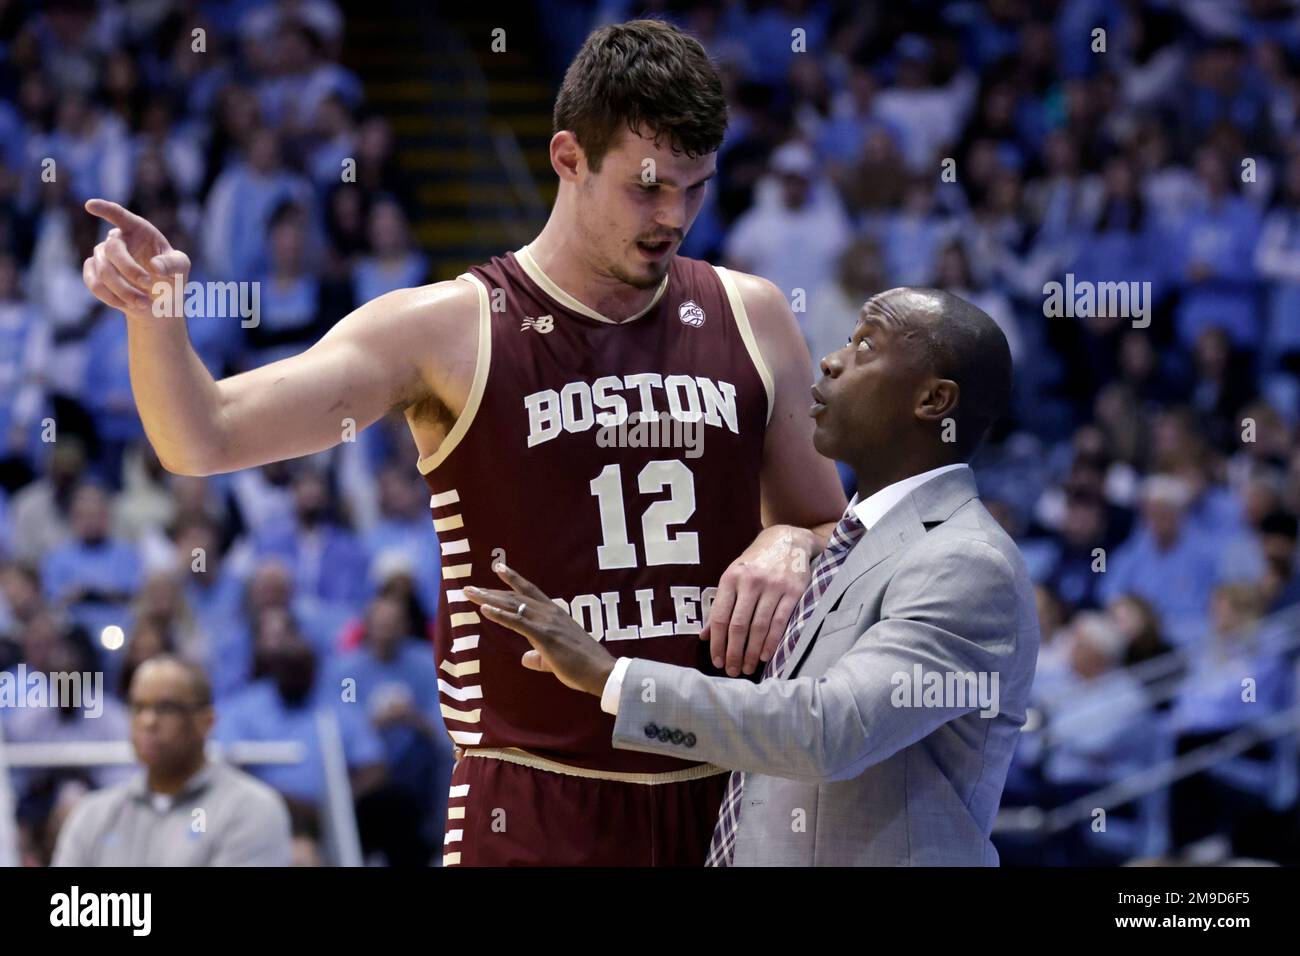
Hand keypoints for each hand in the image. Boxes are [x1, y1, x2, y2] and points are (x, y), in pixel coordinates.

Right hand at [82, 199, 190, 316]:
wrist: (158, 302)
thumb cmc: (171, 277)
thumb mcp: (181, 267)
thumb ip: (173, 263)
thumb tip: (155, 266)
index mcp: (138, 230)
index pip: (119, 215)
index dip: (105, 209)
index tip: (90, 205)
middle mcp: (117, 239)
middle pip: (112, 249)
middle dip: (129, 270)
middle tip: (149, 285)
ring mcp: (102, 256)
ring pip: (103, 270)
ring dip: (124, 290)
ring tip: (144, 303)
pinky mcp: (94, 273)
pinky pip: (94, 284)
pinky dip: (111, 297)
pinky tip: (126, 305)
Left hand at [464, 563, 614, 696]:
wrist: (601, 671)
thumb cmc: (583, 666)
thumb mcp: (556, 659)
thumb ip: (539, 657)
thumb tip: (526, 659)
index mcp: (555, 614)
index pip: (531, 592)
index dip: (514, 580)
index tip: (499, 568)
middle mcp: (550, 613)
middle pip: (515, 597)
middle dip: (491, 591)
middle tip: (470, 587)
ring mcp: (547, 623)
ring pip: (513, 606)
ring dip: (489, 599)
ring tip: (470, 593)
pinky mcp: (544, 636)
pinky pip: (518, 623)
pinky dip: (500, 615)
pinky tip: (484, 610)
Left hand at [701, 524, 811, 676]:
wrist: (788, 540)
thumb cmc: (756, 562)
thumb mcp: (734, 576)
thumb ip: (720, 605)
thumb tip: (704, 635)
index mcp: (731, 578)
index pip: (719, 616)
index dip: (716, 642)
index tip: (716, 660)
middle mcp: (751, 581)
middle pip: (738, 625)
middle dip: (734, 652)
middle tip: (731, 671)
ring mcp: (773, 586)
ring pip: (759, 627)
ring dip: (752, 652)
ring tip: (748, 668)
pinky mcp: (793, 591)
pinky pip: (780, 622)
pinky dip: (771, 642)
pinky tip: (765, 656)